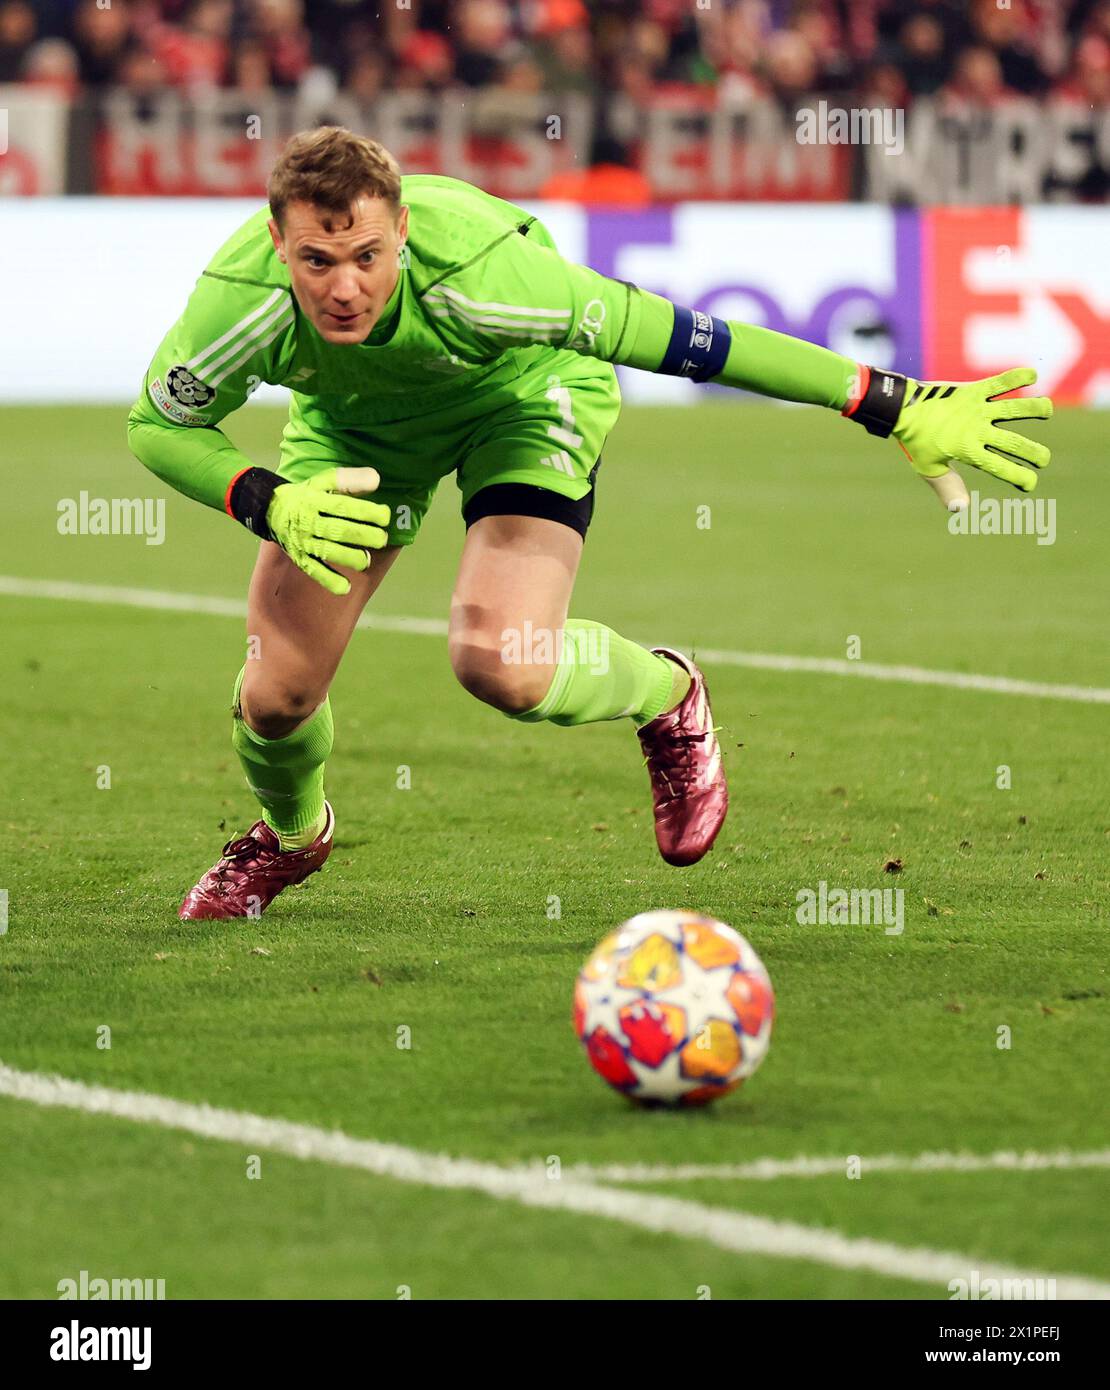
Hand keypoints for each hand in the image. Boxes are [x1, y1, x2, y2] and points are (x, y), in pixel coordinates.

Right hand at [267, 467, 389, 594]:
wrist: (270, 509)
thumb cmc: (306, 495)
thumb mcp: (323, 481)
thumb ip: (349, 480)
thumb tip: (376, 480)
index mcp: (314, 500)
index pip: (343, 506)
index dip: (366, 511)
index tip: (385, 516)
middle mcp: (308, 521)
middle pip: (338, 531)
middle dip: (363, 536)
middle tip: (382, 539)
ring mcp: (303, 541)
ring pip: (328, 552)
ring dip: (350, 558)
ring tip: (366, 561)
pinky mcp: (300, 558)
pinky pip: (314, 571)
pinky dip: (329, 581)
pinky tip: (345, 587)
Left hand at [893, 366, 1052, 496]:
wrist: (901, 410)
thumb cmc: (917, 442)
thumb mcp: (930, 468)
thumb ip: (948, 487)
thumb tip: (960, 509)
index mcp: (967, 450)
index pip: (999, 467)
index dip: (1018, 476)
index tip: (1030, 484)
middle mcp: (976, 430)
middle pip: (1013, 443)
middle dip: (1033, 453)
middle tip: (1044, 459)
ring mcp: (976, 409)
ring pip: (1013, 409)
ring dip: (1034, 409)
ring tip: (1047, 410)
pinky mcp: (972, 390)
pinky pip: (999, 382)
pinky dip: (1016, 377)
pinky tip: (1032, 374)